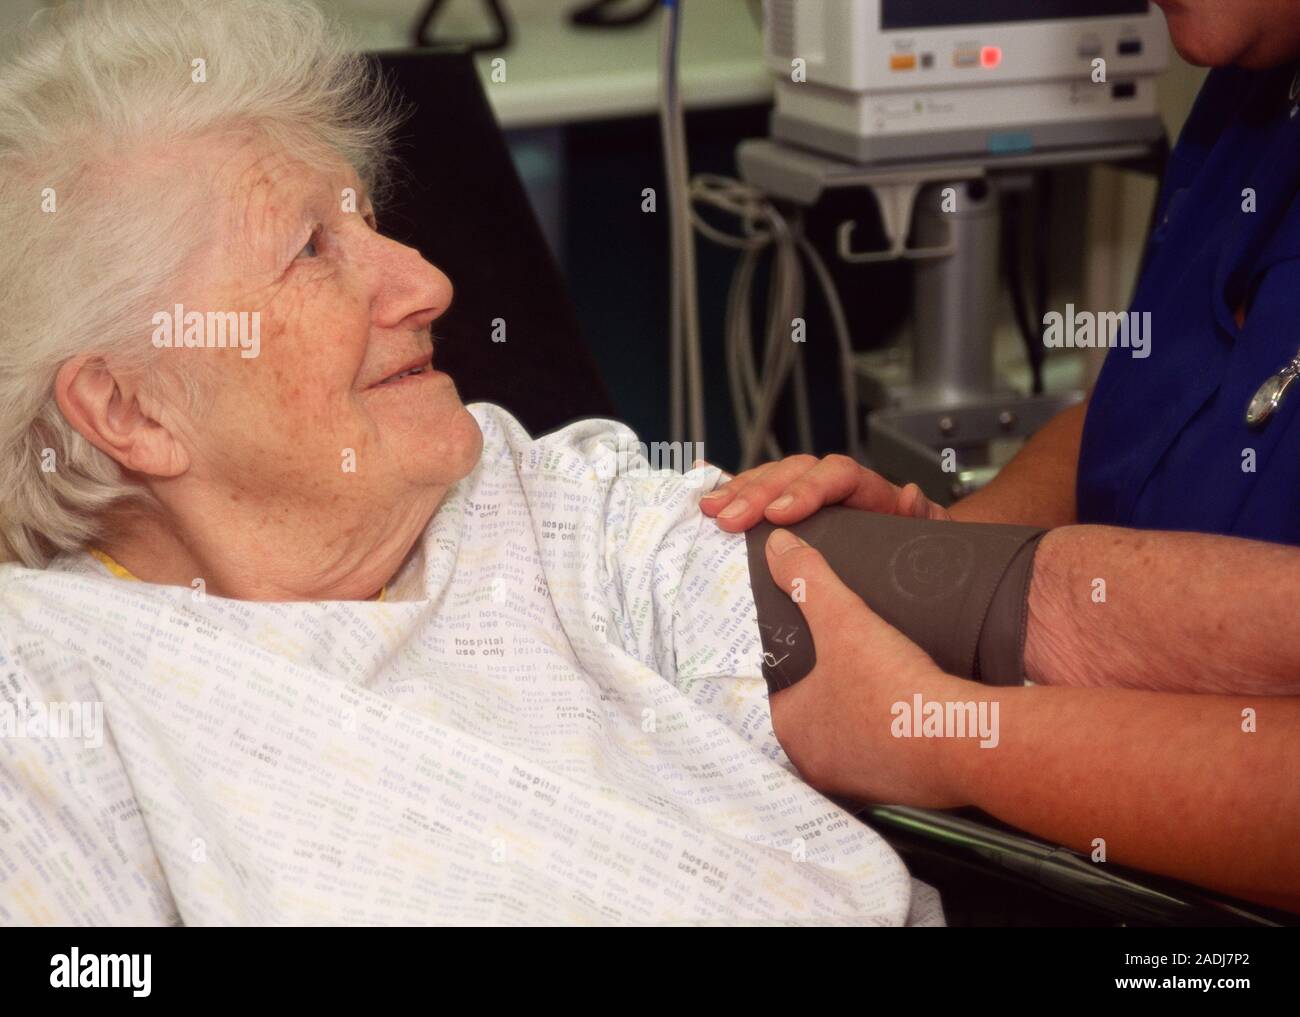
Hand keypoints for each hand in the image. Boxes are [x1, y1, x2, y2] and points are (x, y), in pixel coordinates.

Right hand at [699, 454, 950, 531]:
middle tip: (728, 518)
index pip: (836, 474)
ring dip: (737, 492)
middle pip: (792, 473)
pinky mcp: (789, 514)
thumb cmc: (923, 550)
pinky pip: (759, 495)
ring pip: (770, 479)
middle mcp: (834, 486)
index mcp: (870, 490)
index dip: (806, 489)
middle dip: (757, 492)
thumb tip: (910, 495)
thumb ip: (924, 519)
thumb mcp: (932, 539)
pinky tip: (702, 487)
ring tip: (709, 510)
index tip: (780, 515)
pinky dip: (731, 489)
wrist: (920, 563)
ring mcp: (808, 496)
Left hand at [763, 527, 973, 808]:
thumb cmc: (893, 687)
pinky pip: (886, 754)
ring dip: (865, 710)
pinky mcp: (896, 790)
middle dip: (834, 684)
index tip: (819, 643)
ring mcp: (855, 782)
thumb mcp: (844, 619)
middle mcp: (815, 764)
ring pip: (851, 734)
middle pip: (816, 711)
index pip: (780, 688)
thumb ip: (808, 580)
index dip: (799, 661)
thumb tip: (776, 546)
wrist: (963, 738)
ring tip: (883, 675)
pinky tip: (910, 705)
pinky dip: (894, 731)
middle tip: (855, 654)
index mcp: (790, 729)